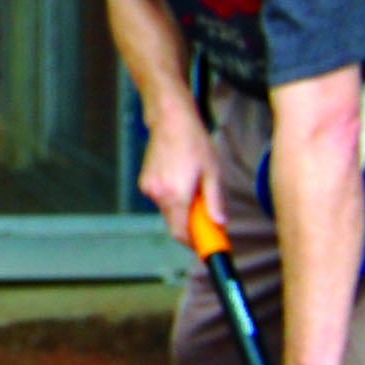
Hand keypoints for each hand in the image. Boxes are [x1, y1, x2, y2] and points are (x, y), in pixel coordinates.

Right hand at [138, 111, 222, 241]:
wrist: (169, 119)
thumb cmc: (193, 141)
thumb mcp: (212, 171)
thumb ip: (215, 201)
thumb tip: (220, 223)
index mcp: (176, 195)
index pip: (181, 233)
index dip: (195, 243)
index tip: (207, 245)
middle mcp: (158, 195)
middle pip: (174, 224)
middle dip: (191, 225)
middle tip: (207, 215)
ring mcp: (148, 188)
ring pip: (168, 211)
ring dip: (182, 209)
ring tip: (194, 187)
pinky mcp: (144, 182)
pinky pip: (161, 199)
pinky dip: (173, 198)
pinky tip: (181, 179)